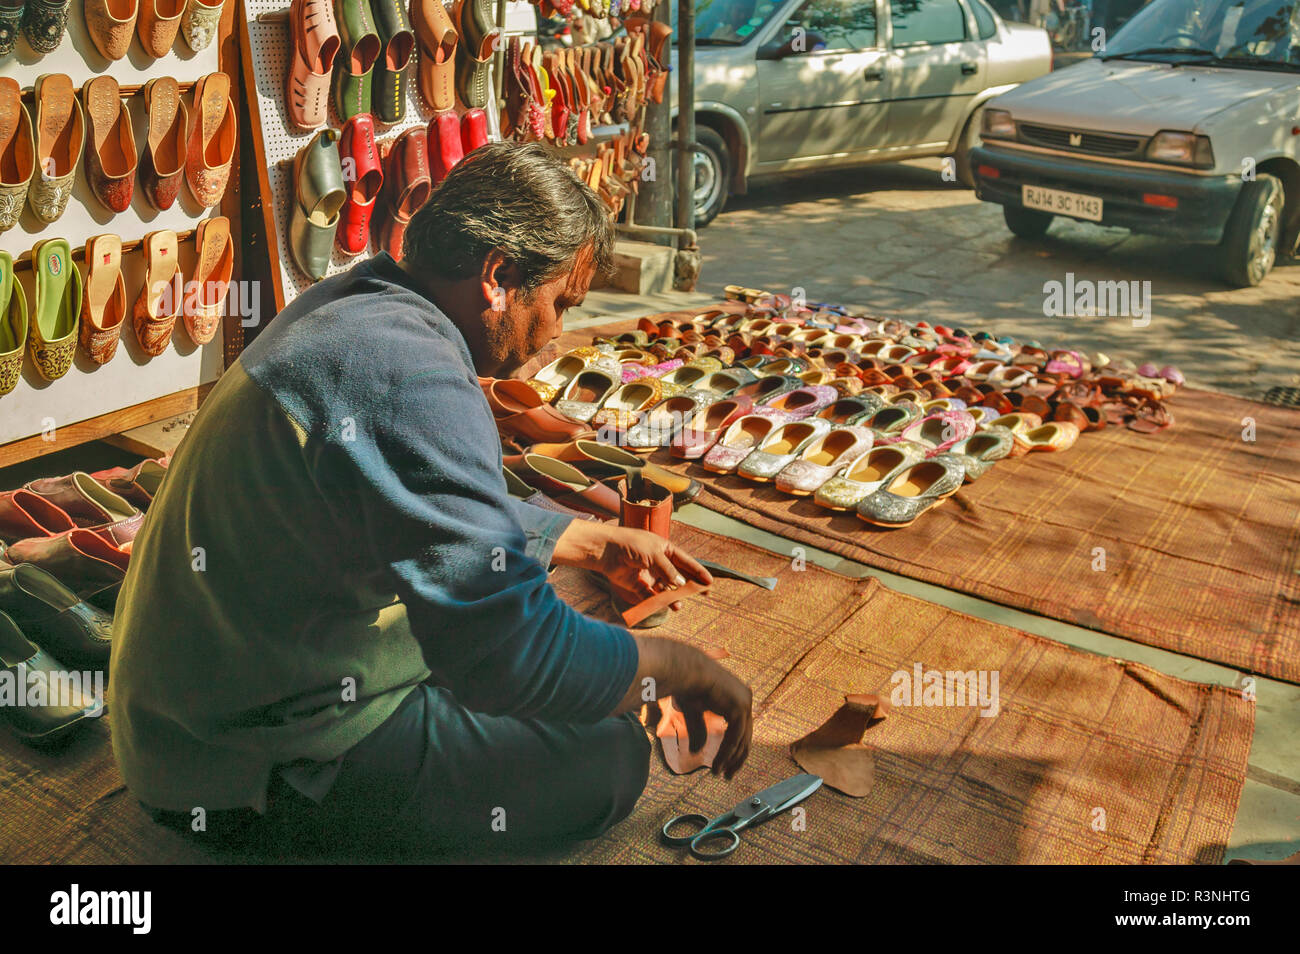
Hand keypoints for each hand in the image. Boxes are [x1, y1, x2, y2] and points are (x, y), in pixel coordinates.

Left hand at [553, 522, 712, 609]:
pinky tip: (662, 606)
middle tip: (703, 595)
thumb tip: (681, 584)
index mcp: (665, 549)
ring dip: (672, 597)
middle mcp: (658, 562)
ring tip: (678, 605)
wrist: (606, 551)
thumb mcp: (654, 554)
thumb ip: (668, 570)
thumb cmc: (631, 545)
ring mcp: (649, 575)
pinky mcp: (637, 585)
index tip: (709, 582)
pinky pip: (650, 596)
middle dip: (689, 587)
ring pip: (665, 589)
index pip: (685, 562)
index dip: (698, 572)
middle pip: (677, 577)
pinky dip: (656, 602)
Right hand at [613, 637, 752, 778]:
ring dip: (730, 760)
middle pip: (745, 737)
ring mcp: (744, 702)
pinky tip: (716, 766)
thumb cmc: (684, 685)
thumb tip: (697, 752)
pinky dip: (726, 754)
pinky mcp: (739, 707)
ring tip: (720, 774)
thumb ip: (699, 730)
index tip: (726, 766)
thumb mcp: (693, 712)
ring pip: (741, 741)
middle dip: (736, 759)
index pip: (741, 729)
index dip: (734, 750)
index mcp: (736, 696)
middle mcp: (744, 698)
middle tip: (727, 776)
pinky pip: (735, 738)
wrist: (682, 670)